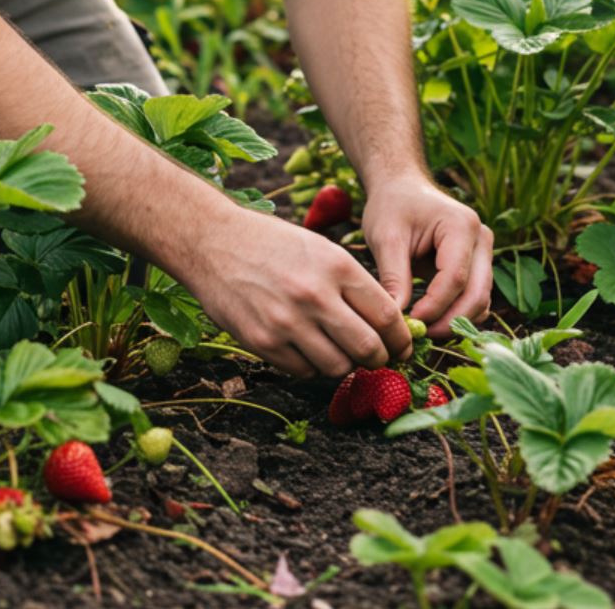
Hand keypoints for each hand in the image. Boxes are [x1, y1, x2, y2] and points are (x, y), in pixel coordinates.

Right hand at [175, 206, 410, 377]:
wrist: (212, 242)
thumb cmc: (272, 244)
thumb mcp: (321, 249)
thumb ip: (354, 285)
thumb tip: (387, 324)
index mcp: (338, 267)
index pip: (387, 316)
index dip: (400, 339)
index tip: (401, 347)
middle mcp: (315, 295)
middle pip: (368, 348)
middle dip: (380, 359)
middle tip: (379, 359)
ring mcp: (287, 322)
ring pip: (338, 366)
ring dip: (346, 365)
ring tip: (340, 353)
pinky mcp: (263, 342)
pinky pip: (304, 371)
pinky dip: (313, 367)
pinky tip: (308, 350)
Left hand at [362, 175, 493, 337]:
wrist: (401, 188)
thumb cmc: (392, 207)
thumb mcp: (386, 238)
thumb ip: (393, 277)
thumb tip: (395, 318)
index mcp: (461, 226)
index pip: (455, 278)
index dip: (434, 306)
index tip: (410, 324)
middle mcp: (481, 239)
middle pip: (477, 293)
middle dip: (450, 320)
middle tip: (420, 337)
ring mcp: (484, 252)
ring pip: (481, 300)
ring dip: (456, 321)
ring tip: (424, 332)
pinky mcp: (478, 264)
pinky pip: (475, 297)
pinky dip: (458, 313)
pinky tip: (432, 322)